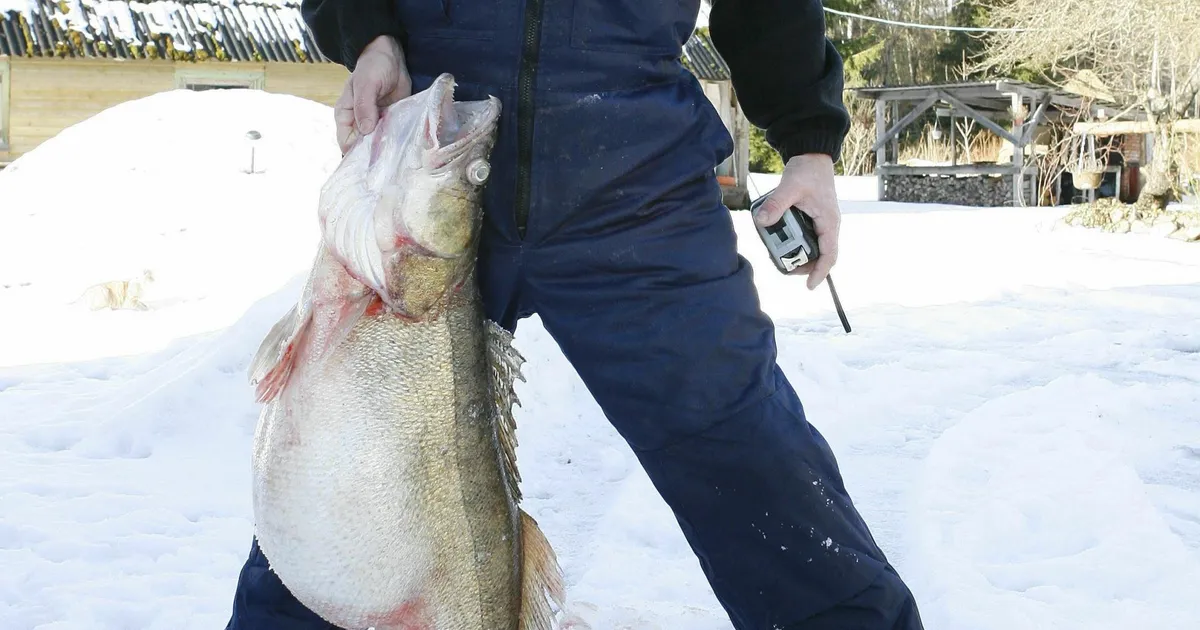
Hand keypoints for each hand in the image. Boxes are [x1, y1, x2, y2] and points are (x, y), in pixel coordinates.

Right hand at [334, 35, 411, 153]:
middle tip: (388, 161)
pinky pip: (393, 137)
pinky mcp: (391, 122)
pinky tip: (406, 147)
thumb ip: (364, 106)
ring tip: (398, 157)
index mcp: (346, 116)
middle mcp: (359, 124)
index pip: (346, 143)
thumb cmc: (372, 67)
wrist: (391, 56)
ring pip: (379, 145)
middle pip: (363, 148)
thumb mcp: (366, 84)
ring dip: (388, 149)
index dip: (357, 153)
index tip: (372, 159)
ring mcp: (376, 124)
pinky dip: (398, 142)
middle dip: (374, 155)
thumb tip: (366, 131)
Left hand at [754, 154, 840, 289]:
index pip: (829, 254)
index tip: (810, 286)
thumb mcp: (790, 186)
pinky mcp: (813, 219)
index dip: (820, 272)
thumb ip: (776, 204)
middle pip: (821, 256)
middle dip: (805, 267)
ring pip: (814, 249)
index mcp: (829, 221)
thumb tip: (761, 221)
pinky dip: (796, 244)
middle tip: (784, 269)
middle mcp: (828, 225)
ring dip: (800, 256)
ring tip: (781, 259)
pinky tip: (781, 243)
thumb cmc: (807, 171)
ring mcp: (821, 223)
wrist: (812, 157)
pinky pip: (807, 238)